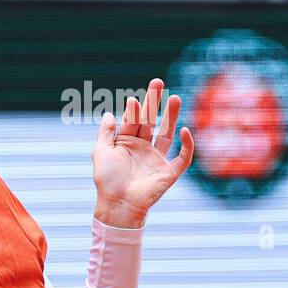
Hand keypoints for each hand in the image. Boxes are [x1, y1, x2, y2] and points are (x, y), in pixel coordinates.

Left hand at [93, 77, 194, 227]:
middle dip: (154, 103)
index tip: (134, 99)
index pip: (133, 121)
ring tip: (174, 97)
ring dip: (171, 116)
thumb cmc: (106, 180)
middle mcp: (143, 149)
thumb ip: (105, 133)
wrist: (117, 204)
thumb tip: (108, 114)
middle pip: (151, 121)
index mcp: (126, 144)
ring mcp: (157, 159)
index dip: (134, 110)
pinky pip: (183, 157)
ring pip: (167, 133)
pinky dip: (187, 145)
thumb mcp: (100, 152)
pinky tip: (185, 130)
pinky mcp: (169, 172)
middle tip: (157, 82)